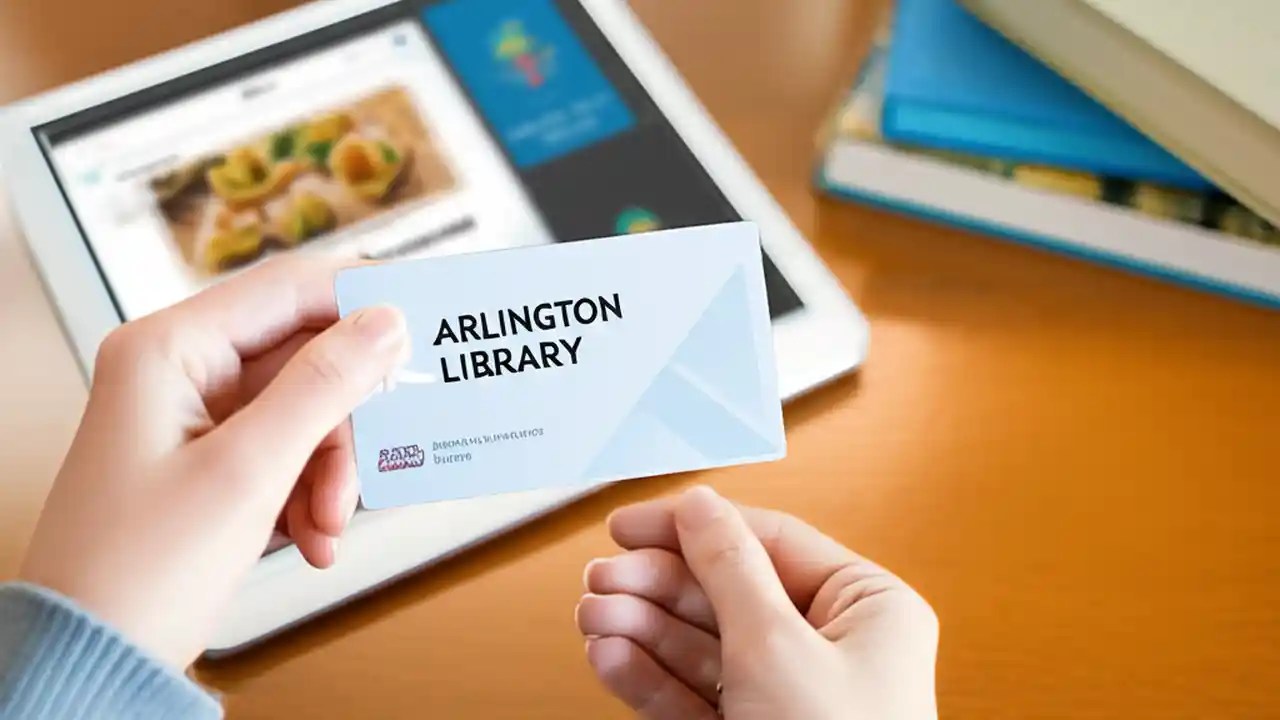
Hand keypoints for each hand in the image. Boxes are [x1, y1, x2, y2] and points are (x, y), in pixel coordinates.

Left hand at [18, 257, 407, 667]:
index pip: (288, 289)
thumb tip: (385, 323)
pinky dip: (309, 492)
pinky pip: (285, 451)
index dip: (362, 301)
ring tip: (326, 523)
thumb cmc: (138, 572)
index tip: (422, 323)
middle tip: (377, 456)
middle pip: (305, 358)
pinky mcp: (209, 458)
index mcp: (168, 350)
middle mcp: (179, 371)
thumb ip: (323, 386)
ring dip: (330, 469)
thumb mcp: (250, 471)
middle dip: (343, 421)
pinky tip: (311, 536)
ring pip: (304, 411)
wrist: (97, 658)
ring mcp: (193, 416)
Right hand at [576, 486, 938, 718]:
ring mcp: (788, 698)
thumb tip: (700, 507)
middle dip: (656, 586)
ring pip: (700, 647)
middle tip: (601, 579)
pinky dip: (648, 678)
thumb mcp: (779, 648)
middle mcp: (830, 649)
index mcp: (867, 609)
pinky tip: (610, 657)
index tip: (630, 524)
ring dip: (642, 629)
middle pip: (724, 593)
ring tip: (594, 616)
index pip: (768, 541)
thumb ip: (731, 569)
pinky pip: (692, 698)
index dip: (693, 526)